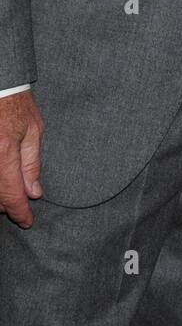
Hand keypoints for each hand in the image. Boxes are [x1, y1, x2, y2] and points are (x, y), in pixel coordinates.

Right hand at [0, 90, 44, 226]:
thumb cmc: (16, 103)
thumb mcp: (33, 129)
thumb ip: (32, 164)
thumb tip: (34, 192)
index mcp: (5, 151)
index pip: (12, 194)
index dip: (20, 212)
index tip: (27, 222)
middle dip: (6, 207)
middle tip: (18, 208)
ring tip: (7, 197)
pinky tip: (0, 182)